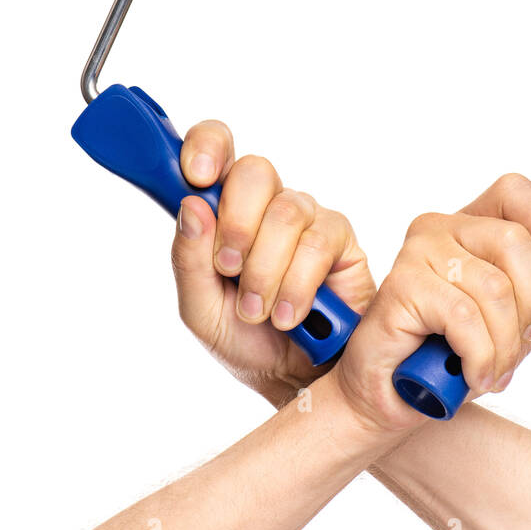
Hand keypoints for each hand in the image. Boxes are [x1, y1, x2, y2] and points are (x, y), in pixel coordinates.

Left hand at [170, 120, 374, 404]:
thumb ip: (188, 259)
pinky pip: (319, 243)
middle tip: (228, 269)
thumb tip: (191, 205)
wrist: (295, 381)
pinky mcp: (341, 241)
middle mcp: (267, 206)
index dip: (207, 147)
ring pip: (286, 212)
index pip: (217, 150)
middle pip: (255, 170)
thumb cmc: (246, 341)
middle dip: (236, 223)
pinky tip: (288, 316)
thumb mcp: (200, 308)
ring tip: (258, 312)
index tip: (195, 175)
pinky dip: (296, 285)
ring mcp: (307, 219)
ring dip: (265, 269)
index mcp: (225, 209)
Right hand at [336, 174, 530, 431]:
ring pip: (495, 288)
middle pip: (515, 242)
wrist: (396, 396)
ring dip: (505, 344)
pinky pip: (465, 317)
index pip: (516, 190)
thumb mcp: (522, 317)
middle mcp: (441, 228)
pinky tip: (472, 373)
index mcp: (472, 225)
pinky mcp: (402, 286)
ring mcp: (418, 254)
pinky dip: (480, 357)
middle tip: (520, 340)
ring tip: (493, 368)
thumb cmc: (450, 353)